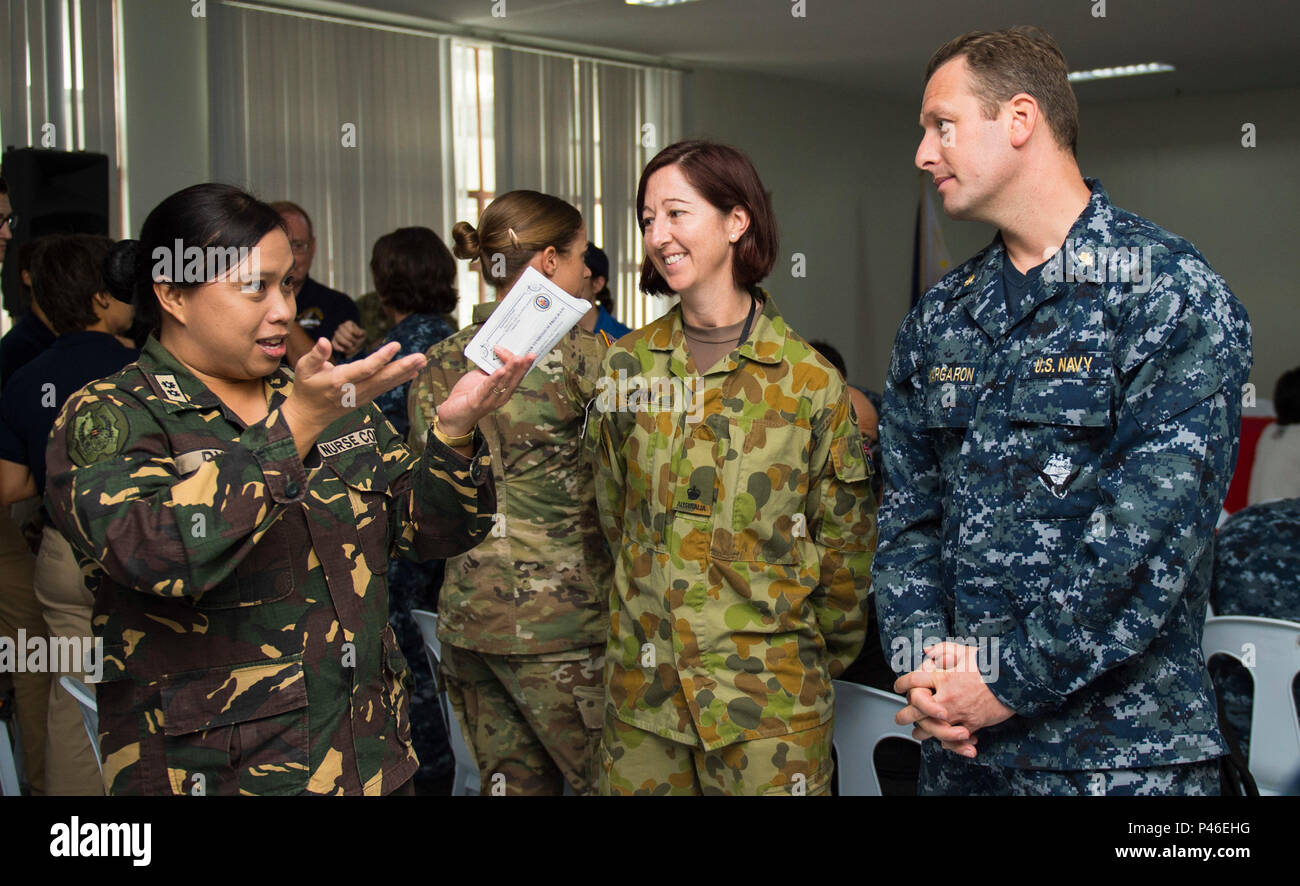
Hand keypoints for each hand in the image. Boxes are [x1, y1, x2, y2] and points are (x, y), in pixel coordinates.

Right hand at [281, 338, 425, 456]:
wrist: (309, 415)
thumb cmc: (305, 387)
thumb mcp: (303, 369)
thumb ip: (315, 355)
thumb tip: (325, 341)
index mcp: (339, 381)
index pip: (364, 369)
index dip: (381, 358)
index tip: (396, 345)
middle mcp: (354, 390)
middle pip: (382, 378)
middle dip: (402, 367)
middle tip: (421, 357)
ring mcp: (362, 396)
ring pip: (386, 384)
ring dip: (405, 372)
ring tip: (423, 361)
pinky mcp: (366, 398)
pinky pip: (385, 388)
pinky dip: (400, 380)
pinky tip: (414, 372)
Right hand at [331, 320, 366, 357]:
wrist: (356, 347)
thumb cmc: (360, 339)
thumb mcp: (364, 335)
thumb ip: (361, 332)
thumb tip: (358, 333)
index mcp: (348, 324)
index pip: (348, 326)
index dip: (354, 332)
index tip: (358, 336)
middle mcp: (341, 327)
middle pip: (342, 331)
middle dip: (350, 338)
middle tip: (355, 342)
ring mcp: (336, 334)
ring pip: (338, 337)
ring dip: (345, 342)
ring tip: (351, 346)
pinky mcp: (334, 341)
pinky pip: (334, 343)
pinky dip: (338, 347)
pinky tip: (343, 350)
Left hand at [434, 346, 534, 437]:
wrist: (453, 416)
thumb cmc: (467, 396)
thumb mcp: (480, 378)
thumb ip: (488, 368)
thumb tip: (493, 351)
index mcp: (504, 391)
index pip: (517, 377)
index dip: (520, 365)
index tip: (522, 352)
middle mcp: (501, 397)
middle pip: (514, 379)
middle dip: (522, 366)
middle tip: (530, 355)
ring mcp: (491, 400)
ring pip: (503, 382)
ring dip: (511, 369)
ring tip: (518, 359)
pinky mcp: (478, 401)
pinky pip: (488, 388)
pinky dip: (495, 378)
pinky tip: (501, 370)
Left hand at [894, 642, 1014, 757]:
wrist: (1013, 680)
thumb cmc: (990, 663)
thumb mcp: (964, 651)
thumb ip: (943, 650)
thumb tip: (927, 652)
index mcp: (941, 677)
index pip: (912, 681)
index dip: (901, 684)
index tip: (898, 686)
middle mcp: (946, 697)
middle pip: (915, 709)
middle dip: (904, 715)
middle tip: (900, 718)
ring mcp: (958, 712)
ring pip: (931, 728)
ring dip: (923, 732)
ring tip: (917, 733)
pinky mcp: (972, 724)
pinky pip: (953, 738)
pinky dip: (948, 741)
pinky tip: (942, 741)